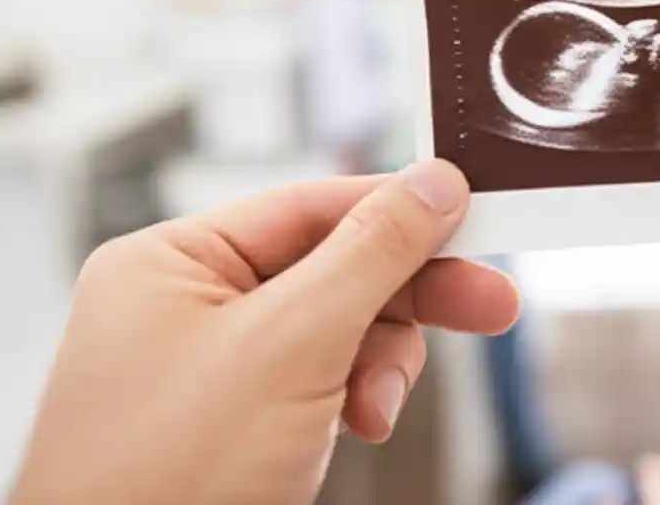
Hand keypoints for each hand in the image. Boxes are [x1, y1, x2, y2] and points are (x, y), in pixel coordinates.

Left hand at [11, 161, 518, 504]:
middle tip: (491, 307)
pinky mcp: (240, 419)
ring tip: (377, 410)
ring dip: (380, 365)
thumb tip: (434, 183)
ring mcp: (214, 366)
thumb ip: (371, 254)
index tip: (475, 213)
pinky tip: (360, 427)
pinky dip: (356, 399)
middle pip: (334, 267)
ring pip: (339, 330)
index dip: (398, 209)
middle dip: (409, 298)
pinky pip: (322, 380)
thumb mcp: (290, 345)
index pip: (311, 205)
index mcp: (174, 261)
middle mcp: (190, 304)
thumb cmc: (168, 478)